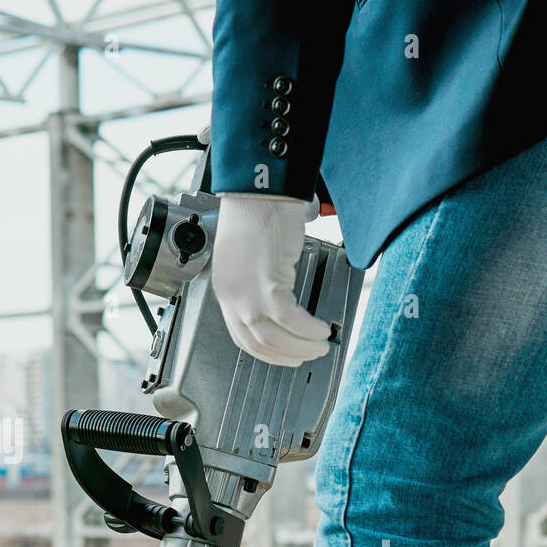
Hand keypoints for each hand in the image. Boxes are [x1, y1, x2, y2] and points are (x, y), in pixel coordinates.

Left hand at [211, 192, 331, 367]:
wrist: (259, 191)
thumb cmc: (256, 213)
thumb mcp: (250, 258)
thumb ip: (259, 284)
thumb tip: (281, 306)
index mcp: (227, 290)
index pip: (243, 337)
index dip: (269, 353)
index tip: (287, 356)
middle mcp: (233, 295)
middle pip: (260, 343)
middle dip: (289, 355)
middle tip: (311, 353)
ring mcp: (247, 292)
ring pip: (275, 337)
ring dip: (301, 346)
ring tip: (320, 343)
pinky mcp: (267, 283)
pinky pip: (290, 319)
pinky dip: (308, 329)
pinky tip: (320, 328)